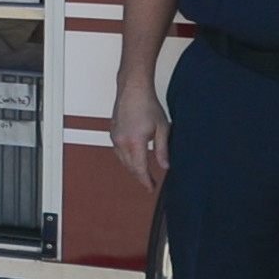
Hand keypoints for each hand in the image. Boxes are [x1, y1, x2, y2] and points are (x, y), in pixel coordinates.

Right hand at [110, 79, 168, 193]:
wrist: (133, 89)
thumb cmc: (148, 105)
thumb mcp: (162, 128)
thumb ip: (163, 149)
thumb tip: (165, 166)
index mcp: (135, 142)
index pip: (139, 169)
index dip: (146, 181)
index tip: (151, 188)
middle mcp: (122, 142)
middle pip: (130, 167)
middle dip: (140, 176)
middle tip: (150, 183)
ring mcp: (115, 138)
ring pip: (123, 160)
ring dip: (132, 168)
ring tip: (143, 171)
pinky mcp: (113, 133)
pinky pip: (119, 152)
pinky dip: (126, 158)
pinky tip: (134, 157)